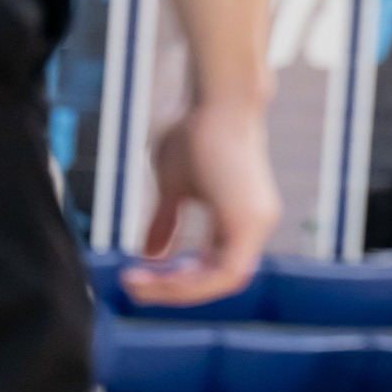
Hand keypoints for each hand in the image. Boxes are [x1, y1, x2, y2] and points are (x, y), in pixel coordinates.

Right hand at [121, 101, 279, 305]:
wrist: (215, 102)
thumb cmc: (194, 134)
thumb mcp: (172, 188)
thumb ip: (166, 222)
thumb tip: (150, 255)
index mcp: (239, 218)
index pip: (213, 266)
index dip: (178, 280)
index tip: (139, 276)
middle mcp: (255, 225)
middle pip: (218, 279)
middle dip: (174, 289)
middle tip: (134, 286)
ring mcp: (257, 224)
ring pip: (224, 281)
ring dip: (179, 289)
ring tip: (138, 283)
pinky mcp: (251, 222)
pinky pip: (226, 273)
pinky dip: (193, 281)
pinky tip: (158, 275)